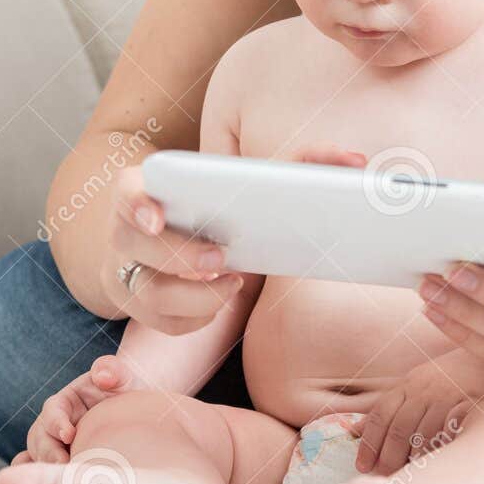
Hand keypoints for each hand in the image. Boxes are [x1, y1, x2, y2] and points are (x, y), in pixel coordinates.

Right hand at [11, 354, 134, 465]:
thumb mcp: (120, 376)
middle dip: (49, 455)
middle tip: (66, 468)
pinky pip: (42, 480)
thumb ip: (111, 370)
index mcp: (61, 404)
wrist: (130, 409)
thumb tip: (103, 374)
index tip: (69, 435)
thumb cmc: (123, 391)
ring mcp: (52, 450)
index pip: (52, 412)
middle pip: (39, 442)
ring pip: (37, 463)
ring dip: (46, 474)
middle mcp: (50, 428)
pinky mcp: (59, 468)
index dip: (57, 423)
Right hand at [107, 143, 366, 334]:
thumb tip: (356, 160)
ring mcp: (128, 272)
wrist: (181, 233)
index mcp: (147, 190)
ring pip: (150, 296)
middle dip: (182, 257)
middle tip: (222, 260)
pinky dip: (197, 317)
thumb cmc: (224, 203)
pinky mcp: (142, 307)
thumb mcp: (250, 179)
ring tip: (231, 284)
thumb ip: (301, 163)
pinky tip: (223, 299)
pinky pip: (165, 323)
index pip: (127, 192)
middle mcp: (127, 231)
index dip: (138, 205)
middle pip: (139, 248)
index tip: (159, 218)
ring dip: (195, 296)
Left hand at [353, 351, 483, 475]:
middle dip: (389, 457)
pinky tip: (438, 464)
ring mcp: (449, 395)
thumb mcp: (414, 387)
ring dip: (414, 458)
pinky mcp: (472, 403)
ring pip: (425, 432)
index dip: (369, 443)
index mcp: (408, 385)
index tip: (362, 467)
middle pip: (400, 427)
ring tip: (408, 479)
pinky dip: (443, 447)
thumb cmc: (447, 380)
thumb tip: (352, 431)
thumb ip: (388, 409)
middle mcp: (426, 389)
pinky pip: (453, 429)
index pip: (381, 414)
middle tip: (385, 481)